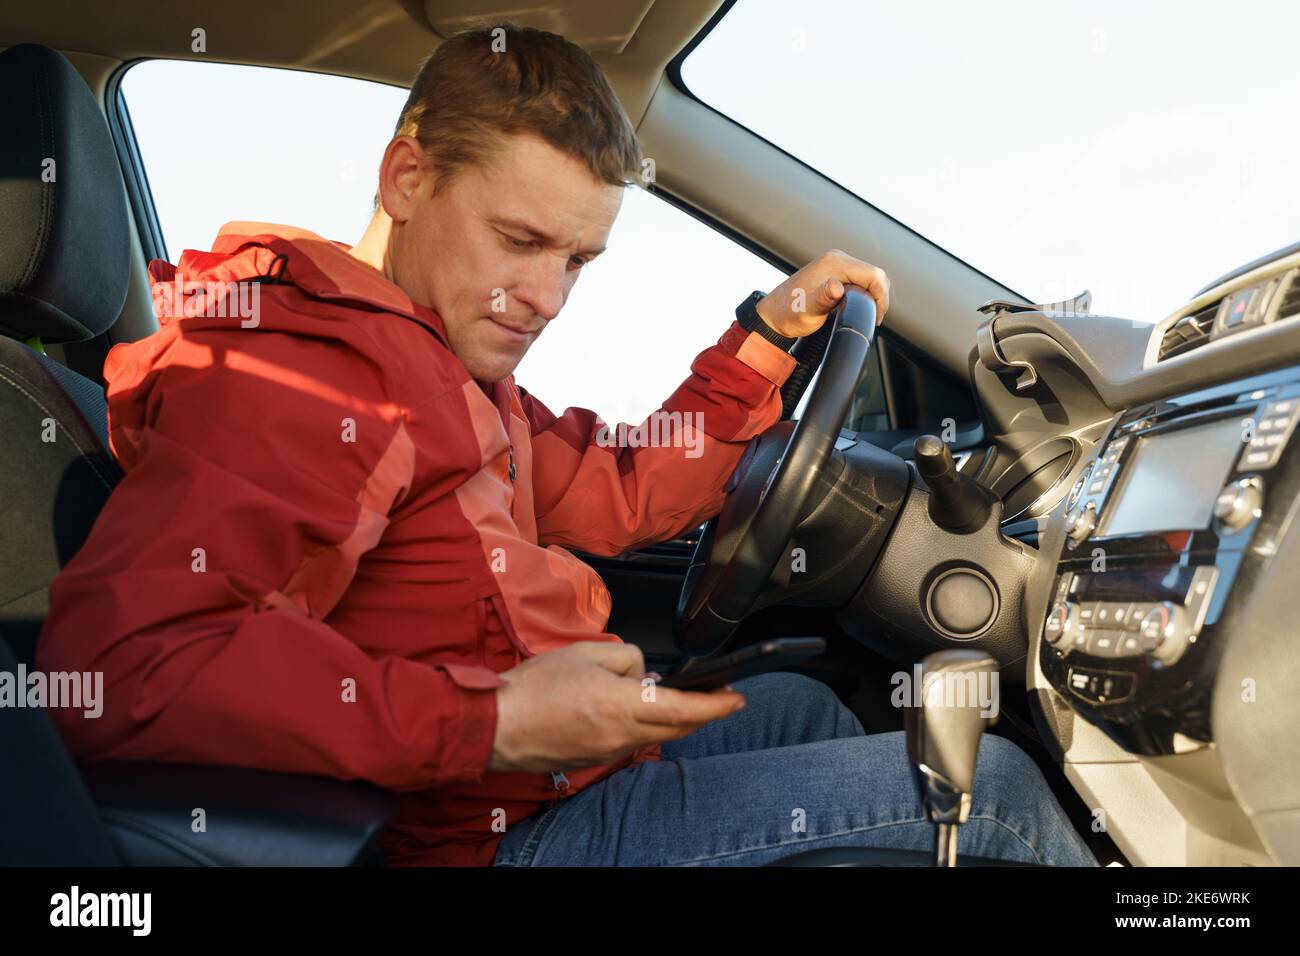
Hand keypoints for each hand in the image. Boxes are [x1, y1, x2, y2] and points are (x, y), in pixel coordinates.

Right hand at [488, 641, 744, 772]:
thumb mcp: (587, 652)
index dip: (716, 704)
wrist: (498, 725)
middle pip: (677, 727)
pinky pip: (630, 740)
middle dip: (703, 712)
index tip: (736, 697)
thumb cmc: (535, 688)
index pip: (684, 708)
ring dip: (668, 715)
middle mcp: (621, 736)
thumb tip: (643, 672)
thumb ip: (627, 657)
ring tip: (660, 691)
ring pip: (654, 733)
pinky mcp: (596, 760)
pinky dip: (640, 723)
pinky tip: (627, 707)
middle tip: (719, 695)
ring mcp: (609, 753)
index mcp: (623, 706)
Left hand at [755, 249, 889, 338]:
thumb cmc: (788, 314)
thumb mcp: (807, 311)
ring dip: (872, 295)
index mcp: (834, 263)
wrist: (774, 315)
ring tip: (867, 315)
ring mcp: (836, 265)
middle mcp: (837, 259)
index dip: (881, 297)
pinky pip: (860, 280)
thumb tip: (836, 287)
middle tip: (873, 318)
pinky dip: (865, 294)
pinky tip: (858, 308)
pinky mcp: (835, 273)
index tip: (876, 316)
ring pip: (869, 278)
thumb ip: (823, 298)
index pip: (874, 275)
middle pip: (874, 275)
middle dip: (879, 297)